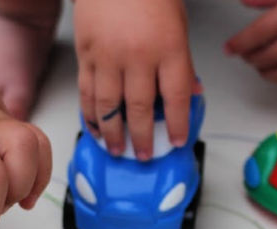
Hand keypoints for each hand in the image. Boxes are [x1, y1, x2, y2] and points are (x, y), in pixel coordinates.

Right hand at [74, 0, 197, 160]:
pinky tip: (96, 128)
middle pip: (140, 109)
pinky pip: (87, 93)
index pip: (176, 97)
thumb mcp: (178, 25)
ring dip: (113, 133)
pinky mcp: (86, 54)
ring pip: (109, 107)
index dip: (177, 124)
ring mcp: (108, 56)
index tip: (177, 140)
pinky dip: (91, 115)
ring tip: (117, 149)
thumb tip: (190, 93)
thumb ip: (182, 62)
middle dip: (142, 138)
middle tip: (143, 155)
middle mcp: (138, 55)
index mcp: (168, 48)